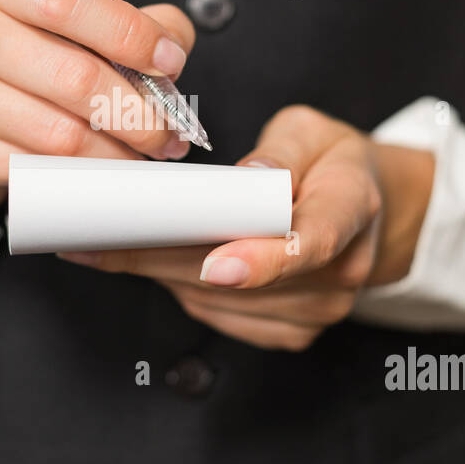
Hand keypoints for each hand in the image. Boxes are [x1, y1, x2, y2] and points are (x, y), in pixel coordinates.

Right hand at [0, 0, 194, 243]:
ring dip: (114, 154)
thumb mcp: (74, 26)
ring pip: (56, 134)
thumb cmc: (24, 65)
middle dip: (136, 112)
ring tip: (140, 157)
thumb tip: (173, 44)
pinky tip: (97, 176)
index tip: (170, 63)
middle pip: (70, 74)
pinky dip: (76, 180)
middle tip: (168, 134)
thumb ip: (133, 23)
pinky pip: (30, 172)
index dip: (128, 34)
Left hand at [59, 106, 434, 350]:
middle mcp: (339, 270)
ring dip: (158, 273)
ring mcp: (315, 309)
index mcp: (351, 208)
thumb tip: (249, 177)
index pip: (312, 240)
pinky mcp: (288, 331)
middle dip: (164, 257)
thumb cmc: (332, 166)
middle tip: (99, 238)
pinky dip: (176, 289)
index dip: (263, 258)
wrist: (365, 212)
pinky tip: (144, 263)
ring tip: (105, 244)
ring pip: (217, 300)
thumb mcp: (314, 132)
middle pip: (241, 278)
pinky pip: (218, 316)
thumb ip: (282, 151)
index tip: (218, 263)